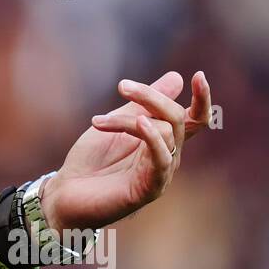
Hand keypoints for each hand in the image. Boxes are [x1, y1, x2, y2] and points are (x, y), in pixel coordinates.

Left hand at [41, 70, 211, 234]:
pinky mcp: (149, 189)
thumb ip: (142, 104)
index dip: (202, 99)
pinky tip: (141, 124)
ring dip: (129, 119)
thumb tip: (177, 77)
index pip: (194, 120)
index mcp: (161, 140)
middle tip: (122, 86)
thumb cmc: (91, 161)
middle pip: (176, 118)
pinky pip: (162, 160)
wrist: (65, 192)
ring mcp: (160, 173)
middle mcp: (167, 156)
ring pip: (165, 132)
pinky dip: (153, 139)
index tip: (199, 75)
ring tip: (98, 121)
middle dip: (151, 96)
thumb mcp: (116, 123)